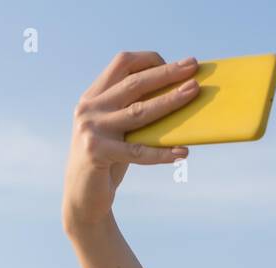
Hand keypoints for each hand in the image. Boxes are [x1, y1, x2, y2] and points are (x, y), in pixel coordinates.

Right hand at [61, 51, 199, 232]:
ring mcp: (91, 129)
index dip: (150, 60)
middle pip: (134, 83)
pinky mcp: (96, 152)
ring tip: (193, 93)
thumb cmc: (108, 161)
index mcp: (93, 96)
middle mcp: (89, 108)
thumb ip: (133, 110)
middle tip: (192, 67)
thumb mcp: (116, 130)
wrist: (82, 198)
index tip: (177, 66)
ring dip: (170, 101)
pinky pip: (138, 151)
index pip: (123, 63)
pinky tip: (182, 152)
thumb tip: (177, 94)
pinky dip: (163, 152)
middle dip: (166, 73)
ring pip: (139, 112)